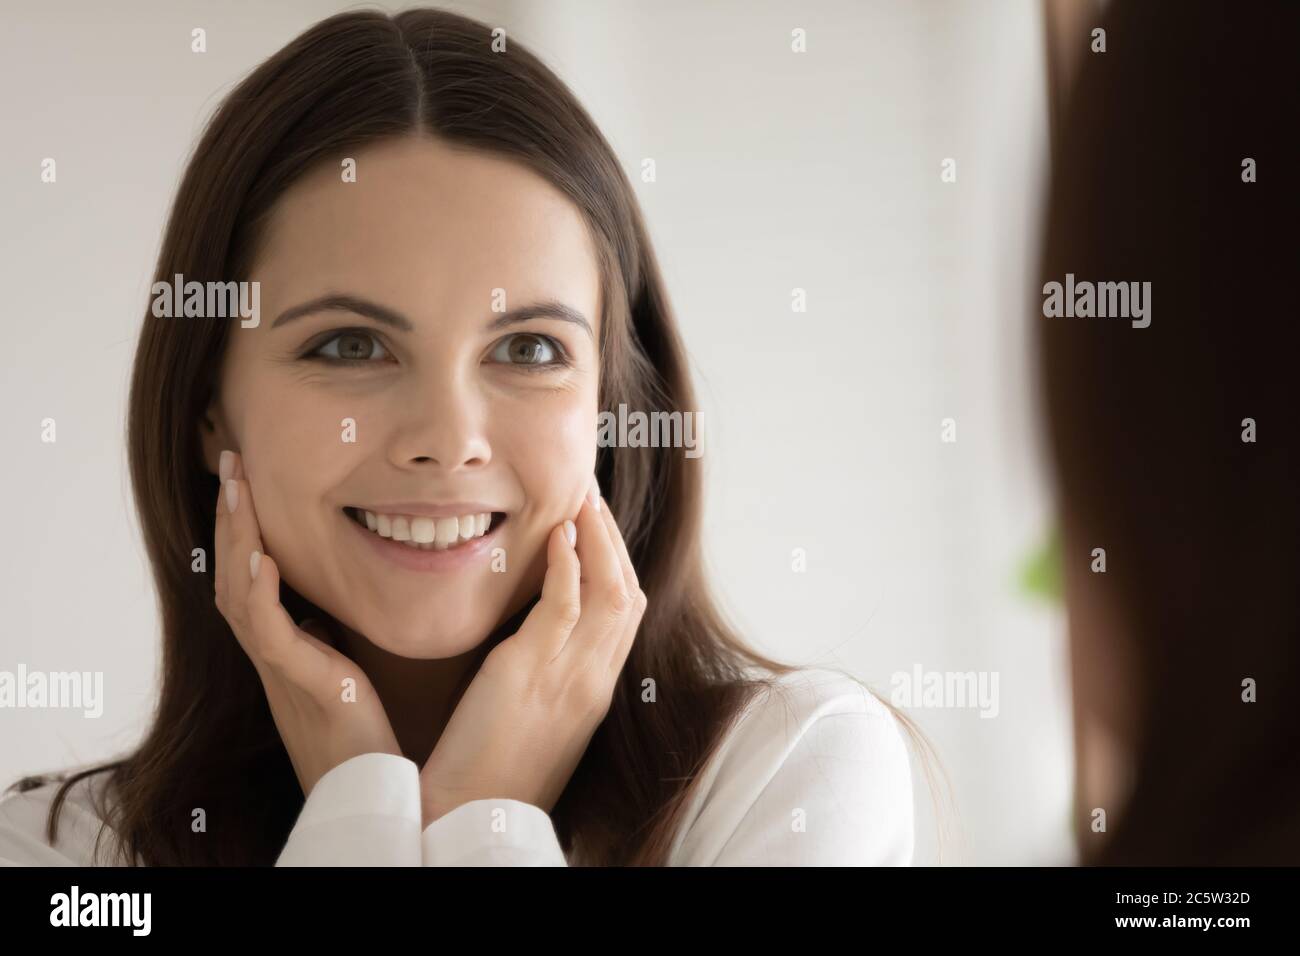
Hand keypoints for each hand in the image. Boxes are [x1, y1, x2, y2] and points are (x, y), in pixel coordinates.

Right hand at [213, 450, 401, 796]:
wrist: (371, 793)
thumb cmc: (366, 735)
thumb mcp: (347, 667)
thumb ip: (332, 633)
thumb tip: (334, 597)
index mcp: (284, 646)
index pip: (249, 574)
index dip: (242, 525)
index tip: (245, 474)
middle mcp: (272, 654)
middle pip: (232, 573)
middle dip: (231, 514)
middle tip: (230, 460)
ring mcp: (282, 671)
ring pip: (239, 594)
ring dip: (236, 536)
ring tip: (237, 488)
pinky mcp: (306, 686)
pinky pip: (269, 634)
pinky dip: (261, 592)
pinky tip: (261, 557)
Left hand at [418, 485, 645, 824]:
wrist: (471, 816)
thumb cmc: (491, 773)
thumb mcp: (536, 719)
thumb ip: (547, 673)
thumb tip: (535, 634)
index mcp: (595, 691)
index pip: (627, 613)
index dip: (618, 563)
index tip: (599, 526)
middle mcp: (593, 681)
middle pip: (628, 594)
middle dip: (615, 540)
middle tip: (593, 496)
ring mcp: (568, 677)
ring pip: (609, 592)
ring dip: (598, 539)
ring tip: (581, 499)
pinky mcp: (529, 673)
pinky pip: (564, 606)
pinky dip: (569, 564)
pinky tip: (560, 534)